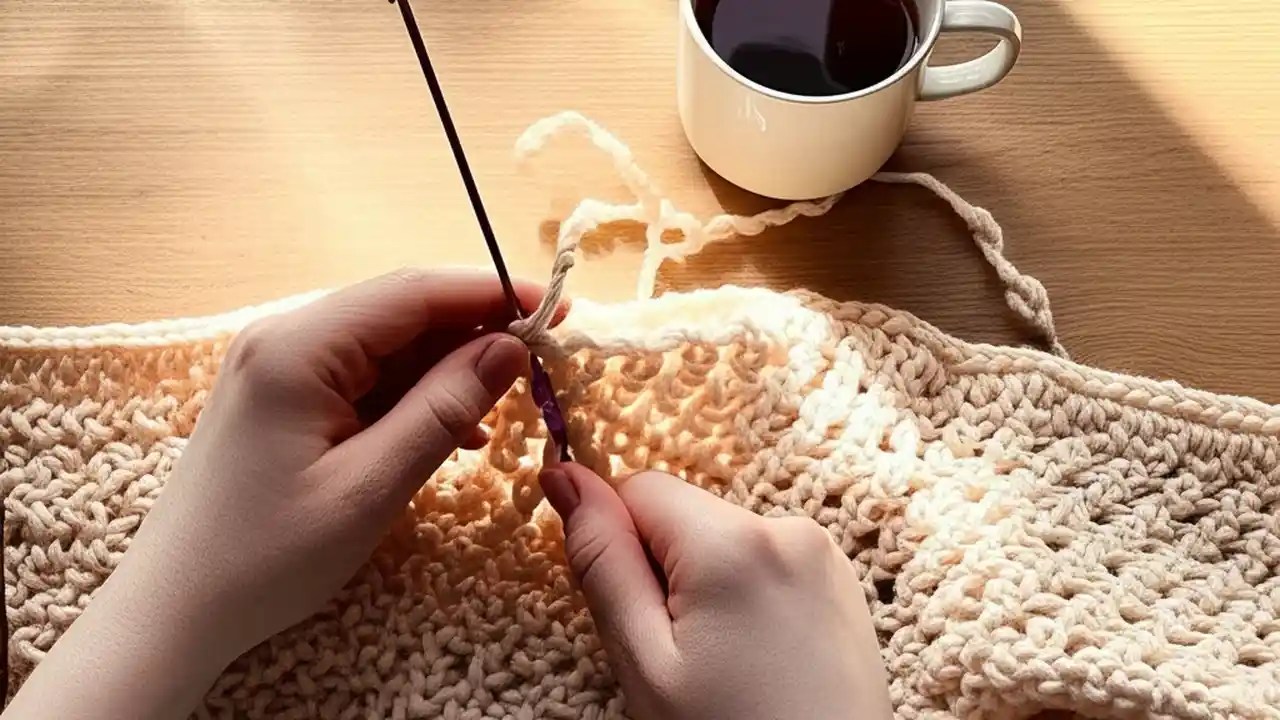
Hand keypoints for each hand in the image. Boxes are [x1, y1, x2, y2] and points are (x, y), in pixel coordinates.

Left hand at [4, 268, 560, 719]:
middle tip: (546, 355)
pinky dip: (416, 393)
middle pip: (401, 309)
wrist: (176, 609)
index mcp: (298, 347)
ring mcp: (281, 365)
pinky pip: (365, 376)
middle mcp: (285, 338)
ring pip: (388, 343)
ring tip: (510, 395)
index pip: (412, 291)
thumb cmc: (267, 556)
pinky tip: (457, 428)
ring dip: (450, 364)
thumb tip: (510, 348)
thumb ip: (444, 409)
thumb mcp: (370, 486)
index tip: (558, 307)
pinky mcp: (285, 396)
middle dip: (477, 326)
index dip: (490, 291)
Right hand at [538, 464, 893, 719]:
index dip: (618, 548)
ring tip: (725, 668)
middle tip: (681, 658)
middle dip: (665, 574)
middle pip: (683, 517)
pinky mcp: (843, 583)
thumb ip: (602, 560)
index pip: (638, 489)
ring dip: (706, 589)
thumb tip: (564, 475)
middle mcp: (788, 529)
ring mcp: (824, 556)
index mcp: (733, 543)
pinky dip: (747, 601)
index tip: (636, 617)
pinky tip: (758, 662)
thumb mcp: (645, 662)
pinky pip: (765, 564)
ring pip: (722, 542)